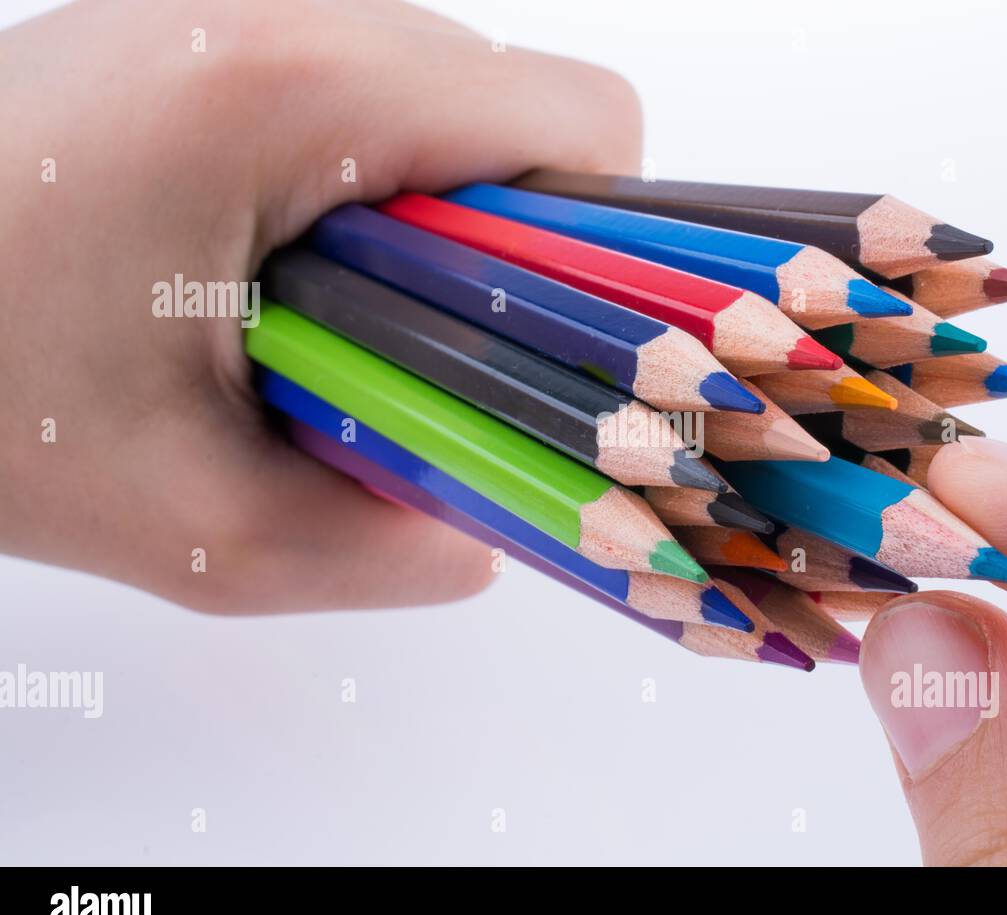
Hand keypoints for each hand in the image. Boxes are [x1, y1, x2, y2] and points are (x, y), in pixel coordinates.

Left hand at [0, 0, 641, 611]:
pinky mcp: (185, 25)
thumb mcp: (185, 523)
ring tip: (330, 312)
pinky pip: (354, 88)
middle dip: (509, 240)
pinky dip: (362, 180)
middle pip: (515, 104)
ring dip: (429, 214)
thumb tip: (487, 537)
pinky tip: (277, 262)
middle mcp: (269, 7)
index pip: (578, 116)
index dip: (604, 240)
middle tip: (417, 351)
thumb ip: (373, 550)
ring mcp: (219, 1)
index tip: (544, 338)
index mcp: (290, 93)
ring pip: (437, 94)